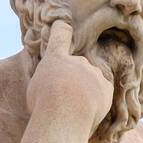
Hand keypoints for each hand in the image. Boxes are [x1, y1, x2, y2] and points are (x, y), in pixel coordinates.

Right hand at [26, 20, 112, 136]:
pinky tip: (87, 112)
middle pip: (77, 66)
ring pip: (90, 81)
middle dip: (72, 79)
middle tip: (64, 99)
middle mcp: (78, 60)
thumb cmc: (43, 105)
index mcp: (56, 58)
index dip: (61, 29)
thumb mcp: (35, 87)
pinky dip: (96, 102)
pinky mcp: (106, 87)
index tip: (64, 25)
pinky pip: (102, 93)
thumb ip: (47, 79)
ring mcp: (94, 73)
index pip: (60, 35)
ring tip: (75, 110)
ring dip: (85, 91)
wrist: (64, 117)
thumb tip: (55, 83)